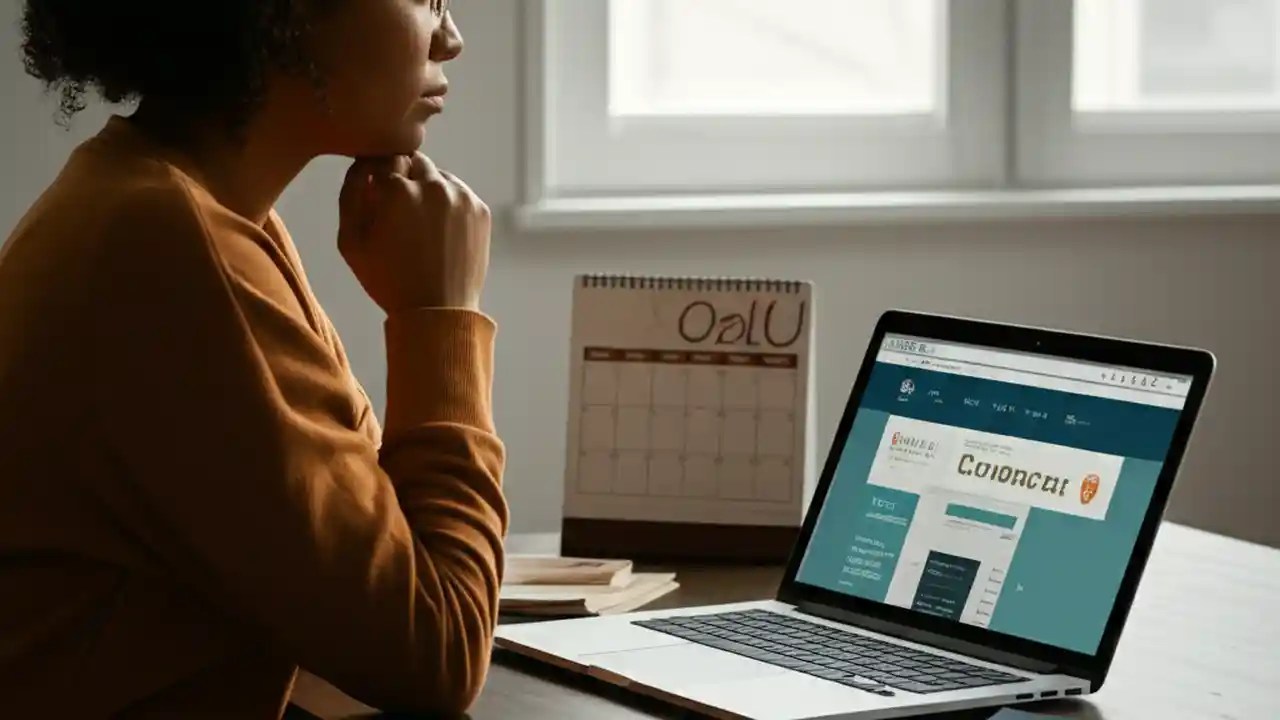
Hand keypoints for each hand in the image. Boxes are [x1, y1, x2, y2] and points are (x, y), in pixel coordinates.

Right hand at [338, 152, 490, 313]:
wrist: (437, 312)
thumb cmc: (388, 280)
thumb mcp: (350, 241)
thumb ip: (351, 193)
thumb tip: (363, 165)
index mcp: (399, 190)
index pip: (385, 158)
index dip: (380, 176)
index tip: (379, 194)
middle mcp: (434, 186)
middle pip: (415, 162)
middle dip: (405, 179)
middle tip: (400, 213)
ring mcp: (462, 197)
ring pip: (440, 177)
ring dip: (429, 190)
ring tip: (422, 227)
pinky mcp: (481, 211)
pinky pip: (460, 195)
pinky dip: (449, 205)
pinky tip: (440, 233)